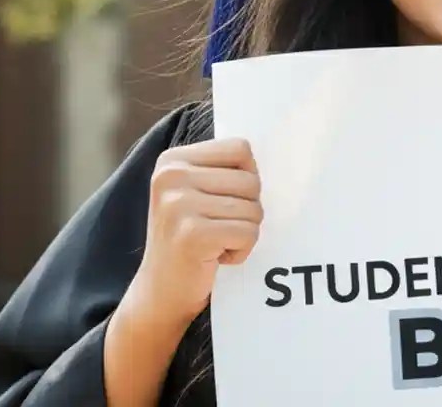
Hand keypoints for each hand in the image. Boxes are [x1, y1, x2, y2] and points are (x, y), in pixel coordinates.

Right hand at [136, 137, 262, 323]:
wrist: (161, 291)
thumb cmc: (190, 238)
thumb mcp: (195, 192)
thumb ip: (225, 170)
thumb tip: (280, 156)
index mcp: (173, 160)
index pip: (240, 148)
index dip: (246, 178)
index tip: (224, 201)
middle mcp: (171, 177)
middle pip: (251, 180)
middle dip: (247, 209)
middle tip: (219, 228)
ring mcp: (179, 205)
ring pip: (253, 208)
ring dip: (244, 232)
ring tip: (216, 243)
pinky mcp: (192, 234)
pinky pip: (249, 233)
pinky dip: (242, 251)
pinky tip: (216, 257)